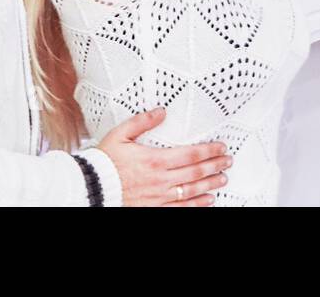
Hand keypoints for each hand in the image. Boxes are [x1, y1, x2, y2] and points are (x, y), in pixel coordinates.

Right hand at [95, 108, 231, 206]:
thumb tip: (161, 111)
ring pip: (192, 191)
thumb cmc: (105, 162)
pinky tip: (208, 200)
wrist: (91, 188)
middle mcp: (161, 179)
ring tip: (223, 179)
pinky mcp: (154, 208)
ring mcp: (159, 196)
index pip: (191, 154)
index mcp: (155, 159)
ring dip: (210, 184)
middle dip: (215, 166)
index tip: (221, 147)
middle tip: (228, 161)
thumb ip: (142, 121)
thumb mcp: (120, 135)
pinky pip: (181, 208)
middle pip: (196, 172)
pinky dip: (198, 205)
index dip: (210, 150)